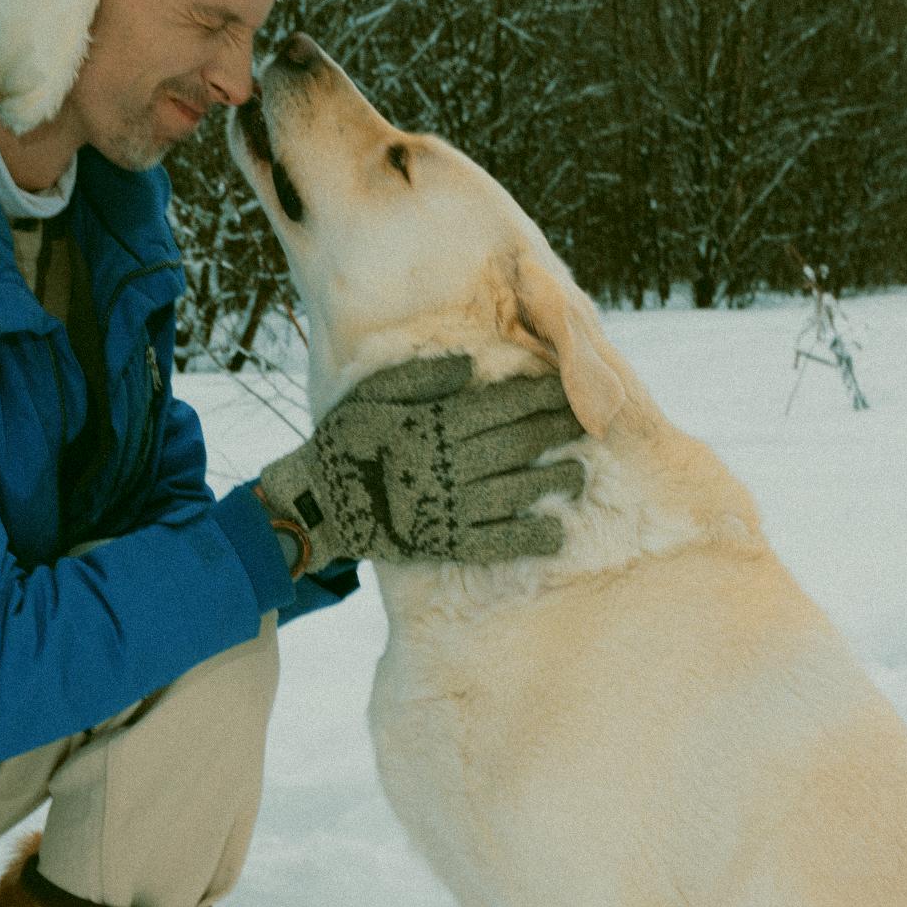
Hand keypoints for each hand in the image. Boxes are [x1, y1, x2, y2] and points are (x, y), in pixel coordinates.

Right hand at [258, 355, 583, 567]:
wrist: (318, 504)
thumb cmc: (345, 440)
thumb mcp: (372, 393)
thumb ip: (422, 377)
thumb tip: (472, 365)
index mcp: (435, 422)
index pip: (502, 405)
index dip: (541, 396)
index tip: (568, 389)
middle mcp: (450, 461)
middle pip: (519, 442)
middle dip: (557, 430)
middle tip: (588, 425)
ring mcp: (451, 503)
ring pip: (518, 489)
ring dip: (554, 481)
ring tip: (578, 475)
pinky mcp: (447, 541)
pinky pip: (498, 540)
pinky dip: (529, 537)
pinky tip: (555, 533)